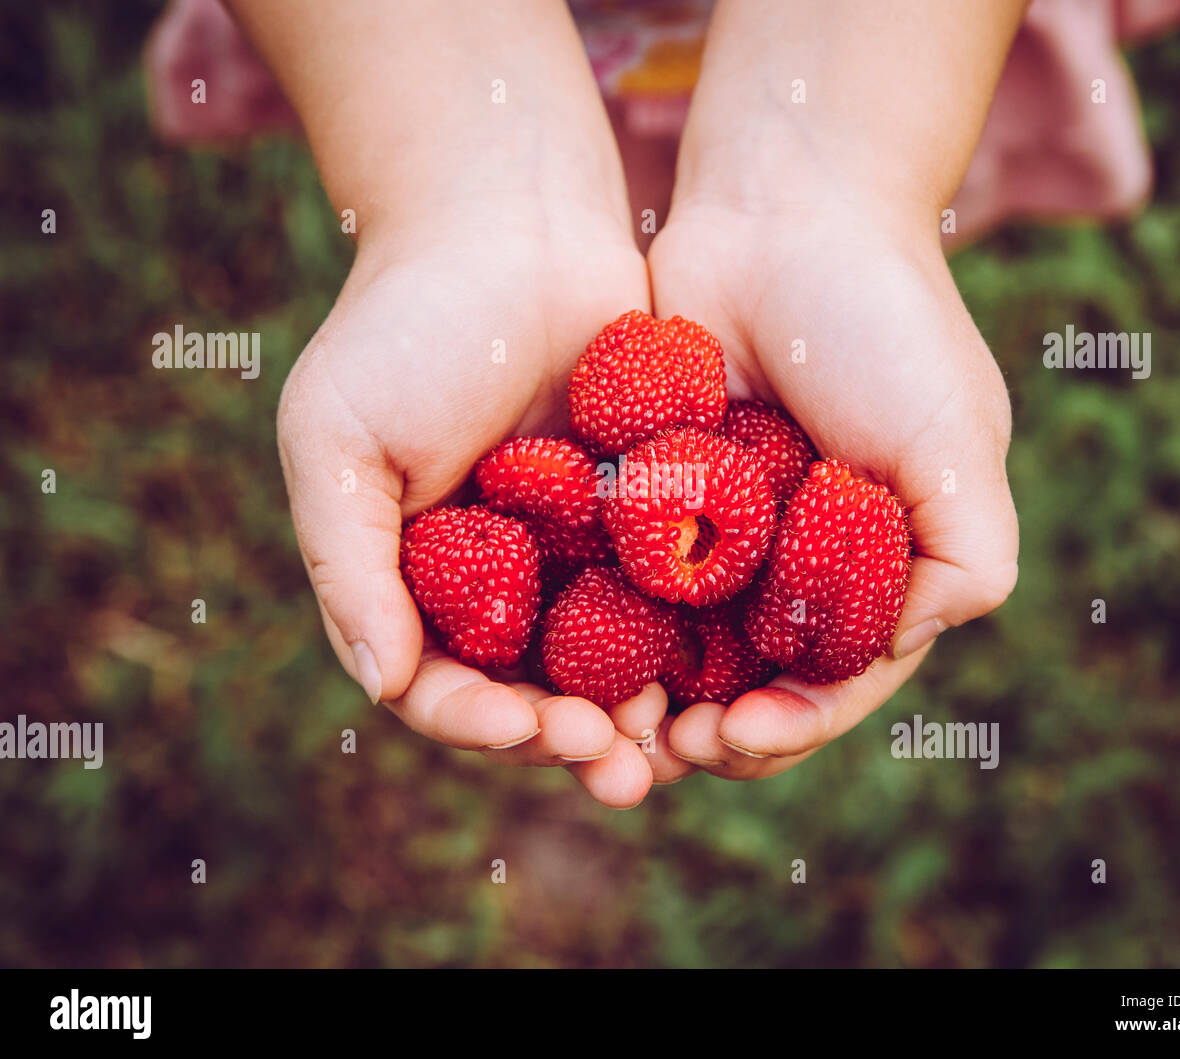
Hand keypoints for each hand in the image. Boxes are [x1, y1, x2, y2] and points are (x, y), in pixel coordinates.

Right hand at [277, 205, 668, 806]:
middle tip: (625, 771)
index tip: (532, 731)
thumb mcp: (338, 438)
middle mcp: (496, 578)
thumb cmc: (405, 323)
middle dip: (574, 741)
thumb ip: (346, 564)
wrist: (510, 219)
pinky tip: (727, 666)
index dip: (481, 722)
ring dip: (640, 711)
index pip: (441, 684)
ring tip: (683, 742)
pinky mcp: (643, 513)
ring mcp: (571, 549)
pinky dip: (690, 636)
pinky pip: (667, 591)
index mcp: (416, 576)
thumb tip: (381, 683)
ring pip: (609, 659)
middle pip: (532, 691)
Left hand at [647, 195, 1018, 777]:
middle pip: (754, 678)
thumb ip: (967, 557)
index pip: (837, 678)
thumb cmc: (883, 319)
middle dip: (714, 727)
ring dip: (650, 696)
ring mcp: (726, 530)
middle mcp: (801, 558)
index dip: (795, 724)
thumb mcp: (956, 442)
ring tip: (606, 724)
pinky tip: (566, 652)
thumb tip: (908, 647)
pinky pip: (625, 575)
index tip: (739, 736)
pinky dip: (604, 621)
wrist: (784, 206)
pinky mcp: (656, 491)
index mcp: (880, 562)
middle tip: (661, 751)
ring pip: (682, 645)